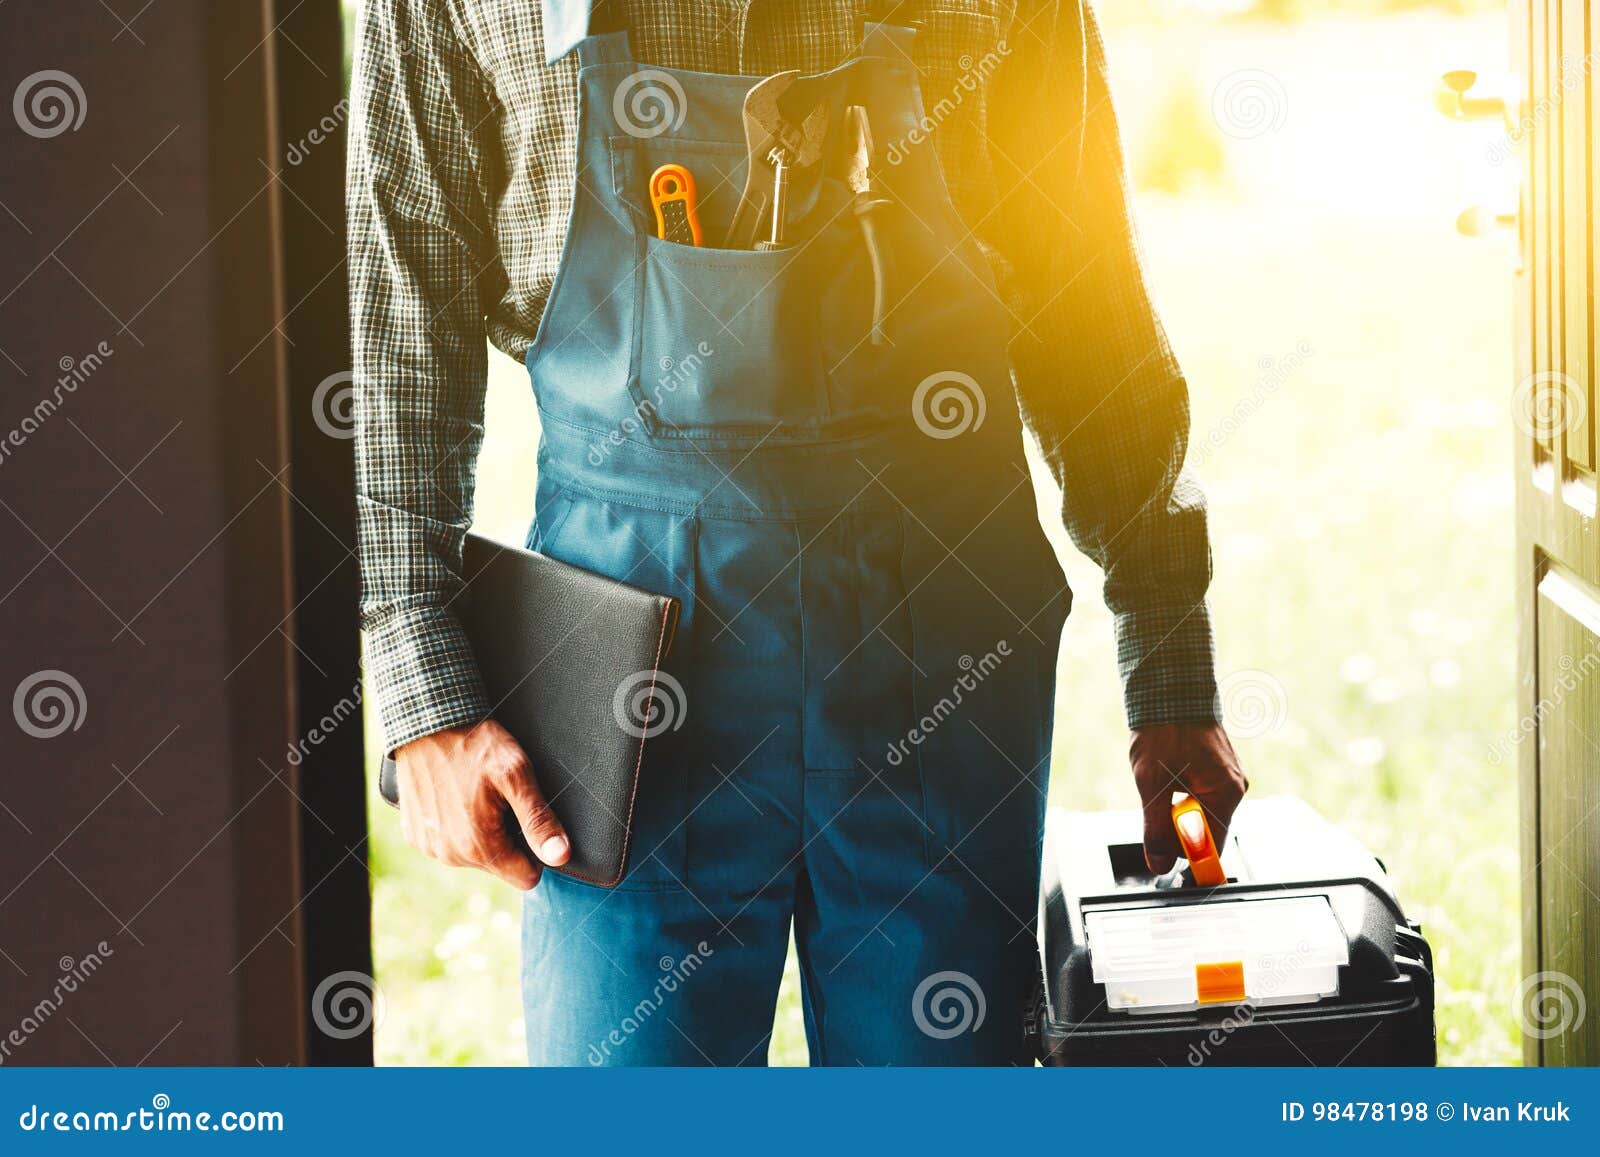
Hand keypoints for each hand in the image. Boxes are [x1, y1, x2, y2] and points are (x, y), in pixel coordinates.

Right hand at [393, 719, 570, 889]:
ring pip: (473, 856)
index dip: (534, 850)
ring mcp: (429, 846)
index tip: (526, 819)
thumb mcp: (516, 775)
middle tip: (499, 798)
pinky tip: (455, 796)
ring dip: (480, 832)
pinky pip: (447, 844)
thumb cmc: (474, 745)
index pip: (526, 877)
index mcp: (479, 847)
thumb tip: (560, 856)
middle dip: (506, 837)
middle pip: (499, 865)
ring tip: (476, 794)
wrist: (426, 722)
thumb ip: (539, 820)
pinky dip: (455, 826)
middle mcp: (450, 856)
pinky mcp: (414, 835)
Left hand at [1129, 722, 1247, 874]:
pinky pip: (1202, 796)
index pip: (1212, 847)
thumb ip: (1156, 829)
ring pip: (1201, 813)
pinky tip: (1168, 774)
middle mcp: (1235, 788)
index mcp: (1226, 794)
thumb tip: (1160, 864)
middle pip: (1206, 832)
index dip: (1187, 856)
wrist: (1170, 691)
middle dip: (1177, 826)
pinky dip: (1181, 794)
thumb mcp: (1151, 784)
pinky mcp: (1220, 771)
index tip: (1166, 857)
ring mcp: (1229, 778)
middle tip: (1156, 801)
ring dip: (1176, 808)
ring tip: (1161, 781)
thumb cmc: (1163, 730)